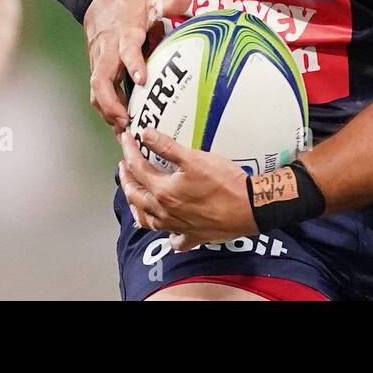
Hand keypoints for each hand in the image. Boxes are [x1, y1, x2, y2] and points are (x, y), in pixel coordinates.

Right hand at [85, 0, 192, 132]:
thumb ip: (170, 2)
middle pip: (101, 80)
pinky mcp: (97, 70)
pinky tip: (119, 126)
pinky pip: (98, 93)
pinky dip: (106, 110)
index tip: (142, 80)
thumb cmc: (128, 2)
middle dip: (111, 104)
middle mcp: (108, 51)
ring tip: (124, 133)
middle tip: (127, 122)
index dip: (133, 64)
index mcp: (124, 33)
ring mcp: (99, 62)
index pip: (127, 49)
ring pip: (96, 91)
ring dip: (108, 112)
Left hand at [119, 128, 254, 250]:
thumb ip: (168, 146)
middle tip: (124, 166)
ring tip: (135, 196)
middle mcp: (164, 212)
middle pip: (136, 196)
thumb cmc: (223, 182)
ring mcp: (177, 227)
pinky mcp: (192, 236)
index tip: (125, 139)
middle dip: (127, 179)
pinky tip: (167, 227)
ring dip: (137, 206)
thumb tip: (145, 134)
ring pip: (147, 220)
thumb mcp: (194, 158)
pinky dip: (166, 233)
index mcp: (163, 191)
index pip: (138, 169)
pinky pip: (173, 238)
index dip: (129, 152)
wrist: (248, 208)